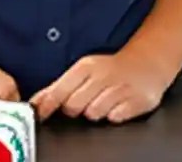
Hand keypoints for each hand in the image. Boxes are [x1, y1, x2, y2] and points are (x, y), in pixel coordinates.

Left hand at [29, 51, 173, 123]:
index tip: (40, 114)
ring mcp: (120, 87)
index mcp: (86, 67)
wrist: (146, 63)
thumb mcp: (83, 71)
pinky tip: (118, 105)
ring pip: (94, 114)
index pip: (59, 90)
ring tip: (103, 102)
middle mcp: (102, 75)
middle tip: (85, 101)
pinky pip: (115, 118)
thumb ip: (58, 87)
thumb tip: (35, 103)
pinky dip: (114, 115)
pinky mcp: (137, 100)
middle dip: (75, 109)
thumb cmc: (110, 69)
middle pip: (73, 107)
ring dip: (96, 112)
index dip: (47, 105)